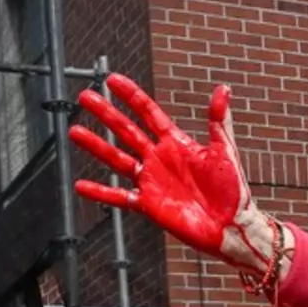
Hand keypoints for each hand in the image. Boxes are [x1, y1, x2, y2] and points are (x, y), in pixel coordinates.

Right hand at [70, 75, 254, 256]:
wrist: (232, 226)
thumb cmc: (233, 190)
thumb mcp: (225, 150)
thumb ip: (219, 120)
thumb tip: (223, 88)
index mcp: (176, 142)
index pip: (148, 113)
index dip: (131, 96)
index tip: (112, 80)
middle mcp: (159, 158)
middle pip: (126, 130)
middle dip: (105, 113)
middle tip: (84, 97)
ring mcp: (151, 181)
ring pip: (117, 159)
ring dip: (96, 146)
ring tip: (74, 132)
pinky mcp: (148, 204)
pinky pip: (119, 197)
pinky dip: (101, 192)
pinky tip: (81, 185)